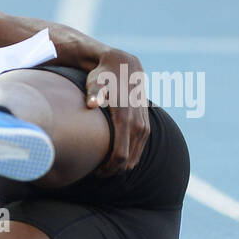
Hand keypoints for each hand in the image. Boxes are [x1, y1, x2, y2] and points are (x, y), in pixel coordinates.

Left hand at [85, 49, 149, 175]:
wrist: (123, 64)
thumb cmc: (103, 76)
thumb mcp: (95, 82)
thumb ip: (94, 93)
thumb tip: (92, 103)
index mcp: (125, 118)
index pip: (120, 155)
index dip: (108, 168)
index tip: (96, 173)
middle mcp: (138, 123)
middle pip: (129, 159)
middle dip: (114, 170)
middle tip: (98, 174)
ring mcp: (144, 123)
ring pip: (137, 154)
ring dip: (123, 165)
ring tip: (107, 170)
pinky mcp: (146, 121)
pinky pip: (140, 146)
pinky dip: (131, 155)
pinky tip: (120, 160)